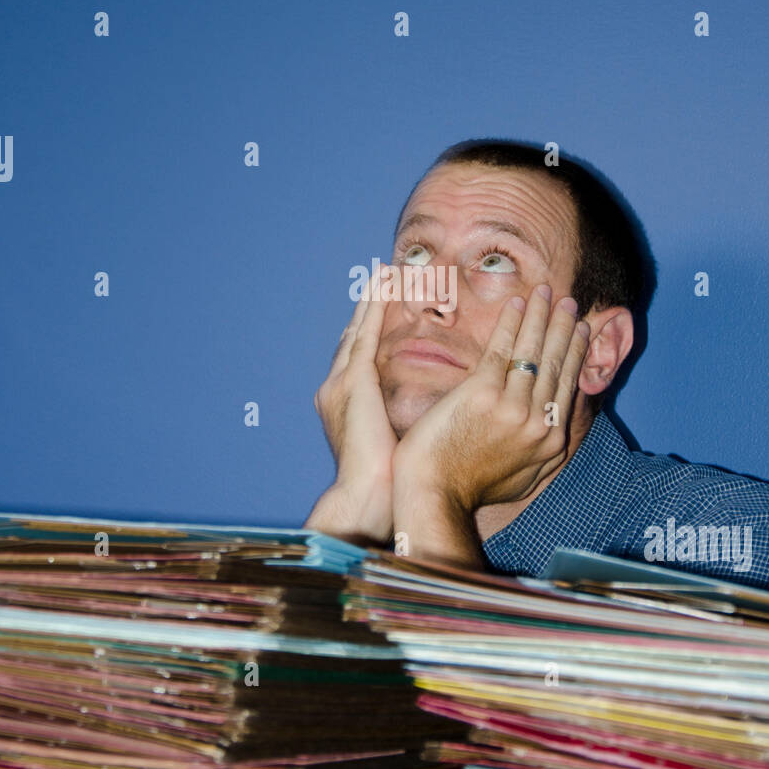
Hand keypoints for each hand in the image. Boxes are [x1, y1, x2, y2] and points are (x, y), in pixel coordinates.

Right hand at [305, 263, 396, 541]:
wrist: (369, 498)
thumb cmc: (390, 483)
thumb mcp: (396, 443)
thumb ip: (403, 421)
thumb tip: (433, 414)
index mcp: (345, 404)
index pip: (359, 356)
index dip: (369, 329)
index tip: (384, 307)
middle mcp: (336, 388)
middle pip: (354, 335)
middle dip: (368, 306)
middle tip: (383, 276)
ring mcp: (340, 383)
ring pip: (358, 328)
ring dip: (371, 298)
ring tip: (384, 271)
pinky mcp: (353, 382)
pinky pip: (365, 334)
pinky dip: (373, 307)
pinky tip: (384, 284)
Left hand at [392, 286, 590, 514]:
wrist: (436, 494)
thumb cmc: (470, 488)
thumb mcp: (523, 478)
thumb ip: (543, 453)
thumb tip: (557, 432)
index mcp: (551, 441)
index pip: (568, 385)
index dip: (575, 353)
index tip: (580, 330)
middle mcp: (538, 422)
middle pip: (556, 363)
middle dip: (565, 327)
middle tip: (570, 301)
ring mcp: (512, 407)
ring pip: (533, 351)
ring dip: (541, 316)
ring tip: (546, 292)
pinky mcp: (482, 394)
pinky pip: (502, 349)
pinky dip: (511, 323)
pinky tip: (516, 305)